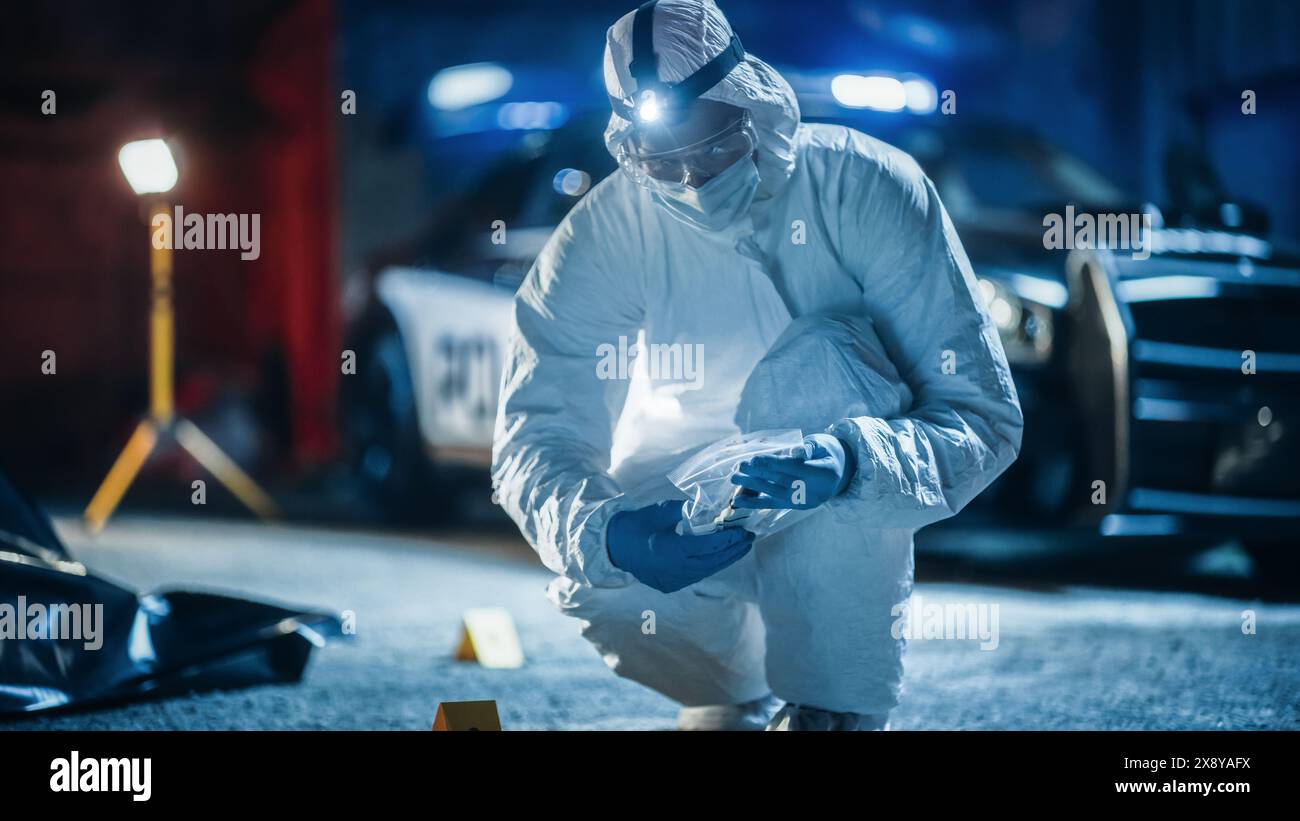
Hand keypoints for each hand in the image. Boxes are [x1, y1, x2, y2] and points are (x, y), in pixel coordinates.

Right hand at [606, 500, 754, 593]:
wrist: (613, 547)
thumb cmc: (636, 525)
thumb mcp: (660, 511)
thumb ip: (686, 510)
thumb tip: (712, 508)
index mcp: (668, 550)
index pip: (706, 547)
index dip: (727, 539)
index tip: (743, 530)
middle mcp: (672, 570)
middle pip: (711, 562)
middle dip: (733, 550)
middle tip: (749, 538)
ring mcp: (672, 581)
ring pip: (707, 571)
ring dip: (725, 559)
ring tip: (741, 546)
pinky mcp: (671, 585)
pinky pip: (697, 575)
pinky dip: (711, 564)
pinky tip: (722, 555)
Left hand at [730, 433, 855, 510]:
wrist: (840, 472)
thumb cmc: (827, 453)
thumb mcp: (822, 445)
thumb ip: (807, 448)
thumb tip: (793, 452)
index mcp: (825, 474)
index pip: (794, 469)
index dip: (773, 464)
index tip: (753, 459)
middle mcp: (816, 491)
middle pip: (782, 481)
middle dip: (759, 474)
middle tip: (739, 466)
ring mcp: (806, 501)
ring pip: (775, 493)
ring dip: (753, 486)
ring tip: (734, 478)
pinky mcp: (796, 506)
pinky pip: (773, 504)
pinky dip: (754, 502)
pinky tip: (738, 500)